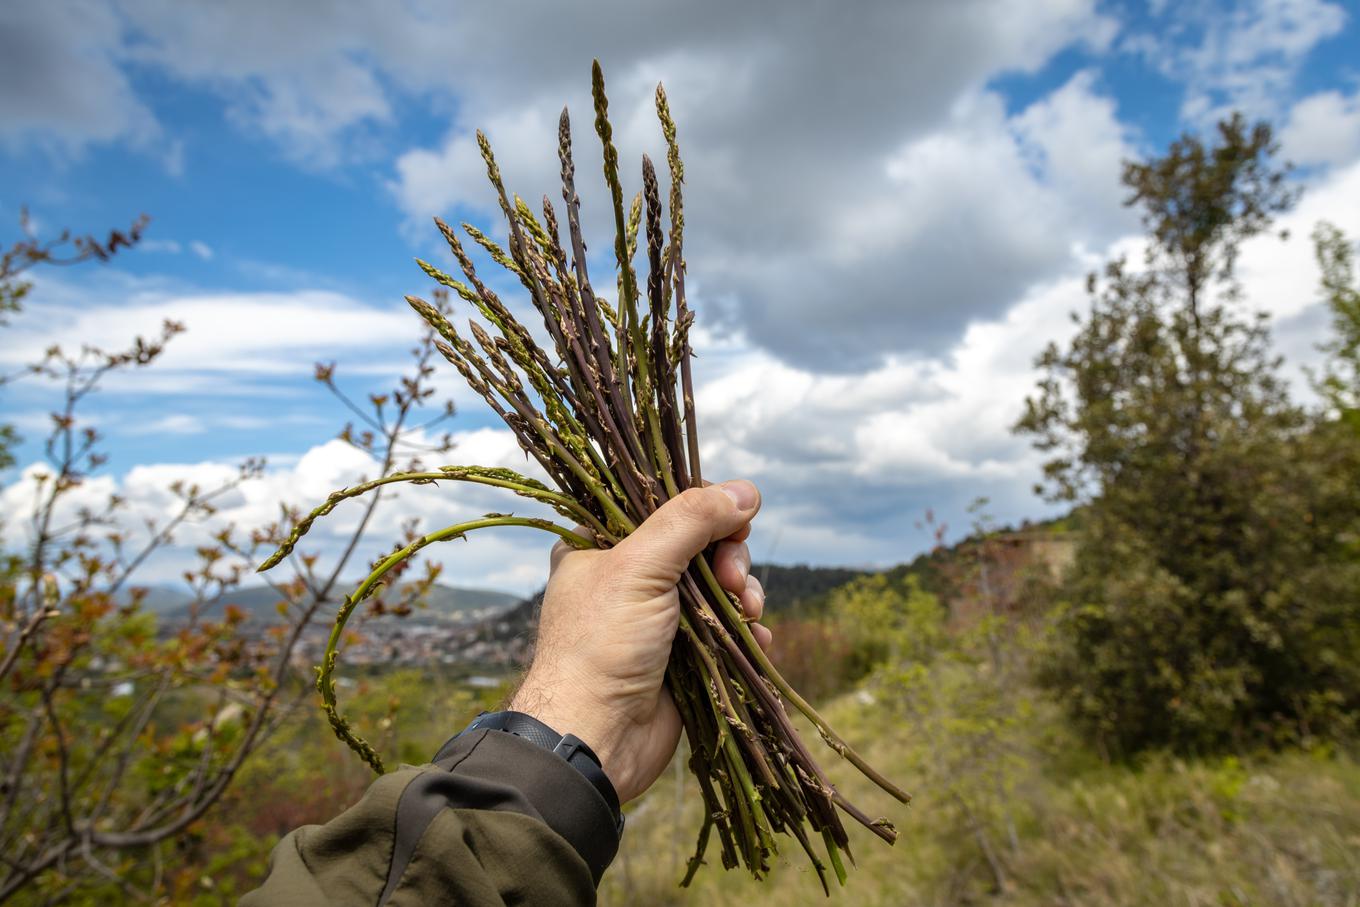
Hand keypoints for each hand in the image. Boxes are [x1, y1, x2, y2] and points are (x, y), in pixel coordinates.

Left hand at [508, 480, 771, 802]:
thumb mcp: (641, 567)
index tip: (732, 521)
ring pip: (720, 585)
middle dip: (729, 558)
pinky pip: (728, 628)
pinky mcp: (685, 655)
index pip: (664, 503)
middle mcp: (630, 576)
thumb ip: (692, 520)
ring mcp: (659, 617)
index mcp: (602, 544)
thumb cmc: (601, 645)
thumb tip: (747, 490)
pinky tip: (755, 639)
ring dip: (743, 593)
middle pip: (702, 542)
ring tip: (746, 613)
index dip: (705, 508)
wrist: (596, 738)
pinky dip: (746, 630)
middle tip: (731, 581)